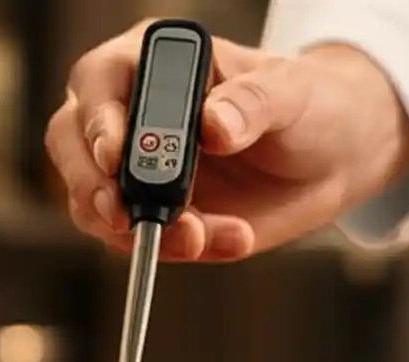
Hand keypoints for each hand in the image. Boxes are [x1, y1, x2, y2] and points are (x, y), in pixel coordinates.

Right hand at [45, 22, 408, 260]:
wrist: (337, 155)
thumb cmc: (309, 103)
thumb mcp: (291, 92)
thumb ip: (252, 102)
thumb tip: (213, 126)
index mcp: (150, 64)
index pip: (97, 83)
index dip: (97, 120)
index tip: (114, 155)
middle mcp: (129, 115)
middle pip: (71, 146)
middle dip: (92, 186)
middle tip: (124, 216)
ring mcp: (135, 171)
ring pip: (93, 204)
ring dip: (135, 231)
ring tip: (201, 237)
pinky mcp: (155, 216)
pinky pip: (139, 242)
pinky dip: (178, 250)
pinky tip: (231, 238)